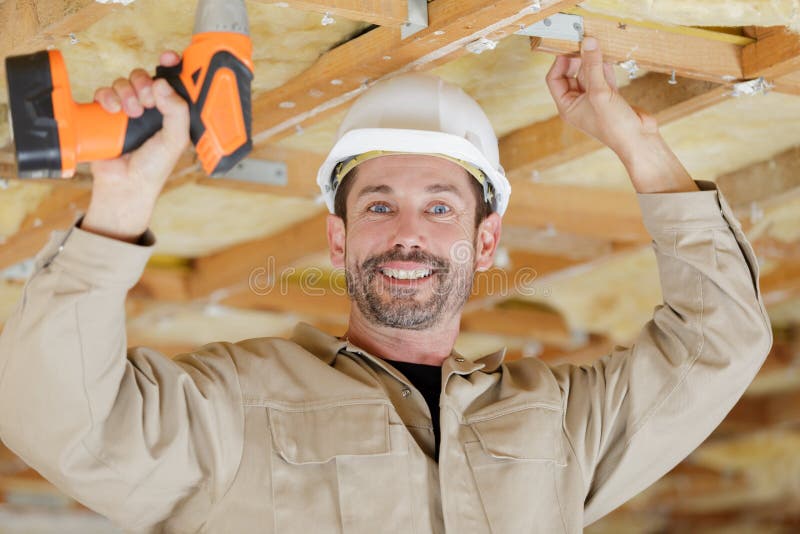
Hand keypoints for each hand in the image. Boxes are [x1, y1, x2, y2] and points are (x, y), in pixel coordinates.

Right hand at [82, 51, 189, 242]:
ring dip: (127, 93)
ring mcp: (130, 110)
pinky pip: (105, 91)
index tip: (168, 57)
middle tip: (148, 102)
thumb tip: (163, 85)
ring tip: (131, 113)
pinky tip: (113, 110)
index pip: (173, 82)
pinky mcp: (108, 113)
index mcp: (172, 113)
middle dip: (145, 84)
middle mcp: (152, 108)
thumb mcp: (175, 140)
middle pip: (146, 77)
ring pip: (126, 82)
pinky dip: (108, 96)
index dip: (172, 65)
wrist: (124, 185)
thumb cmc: (154, 168)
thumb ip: (176, 112)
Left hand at [545, 38, 696, 192]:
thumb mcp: (600, 92)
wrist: (639, 139)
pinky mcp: (610, 97)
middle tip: (584, 42)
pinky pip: (603, 77)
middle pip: (571, 74)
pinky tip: (608, 53)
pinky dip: (605, 66)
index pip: (555, 79)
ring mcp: (594, 100)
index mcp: (567, 106)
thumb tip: (588, 41)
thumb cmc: (614, 125)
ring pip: (589, 74)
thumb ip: (594, 66)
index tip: (569, 46)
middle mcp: (578, 103)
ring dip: (593, 60)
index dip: (560, 62)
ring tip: (597, 43)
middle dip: (578, 59)